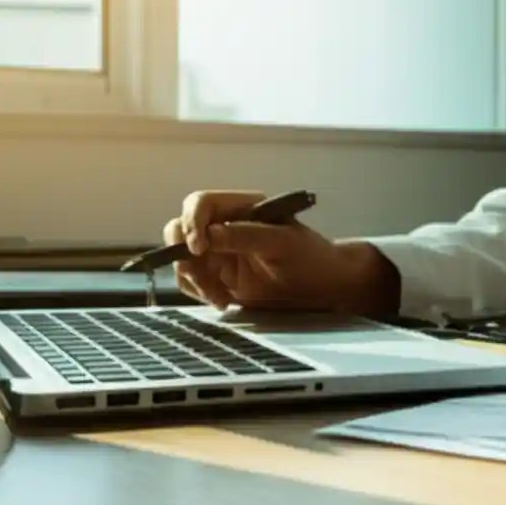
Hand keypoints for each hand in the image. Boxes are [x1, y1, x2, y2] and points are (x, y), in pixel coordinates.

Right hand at [164, 191, 399, 315]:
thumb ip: (247, 236)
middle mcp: (226, 225)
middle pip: (180, 228)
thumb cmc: (313, 258)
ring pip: (182, 258)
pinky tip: (223, 301)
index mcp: (243, 207)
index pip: (201, 203)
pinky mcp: (219, 275)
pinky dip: (199, 292)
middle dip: (184, 254)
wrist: (325, 288)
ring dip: (193, 279)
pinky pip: (191, 280)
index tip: (198, 248)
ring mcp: (220, 251)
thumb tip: (209, 234)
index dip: (192, 222)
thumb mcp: (284, 244)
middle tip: (203, 276)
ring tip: (220, 297)